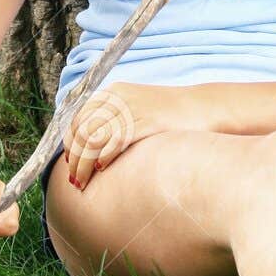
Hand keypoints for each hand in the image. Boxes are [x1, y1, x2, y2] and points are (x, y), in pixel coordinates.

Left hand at [61, 82, 200, 188]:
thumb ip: (115, 121)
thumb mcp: (137, 109)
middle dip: (74, 158)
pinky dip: (103, 157)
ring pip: (93, 138)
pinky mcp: (145, 121)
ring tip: (82, 182)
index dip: (70, 143)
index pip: (78, 118)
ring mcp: (132, 109)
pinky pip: (114, 141)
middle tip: (74, 179)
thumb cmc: (172, 115)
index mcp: (113, 92)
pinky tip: (102, 170)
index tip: (70, 162)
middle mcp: (118, 98)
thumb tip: (91, 147)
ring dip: (83, 164)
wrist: (204, 106)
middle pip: (82, 129)